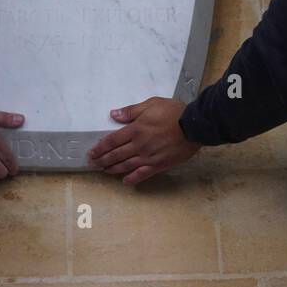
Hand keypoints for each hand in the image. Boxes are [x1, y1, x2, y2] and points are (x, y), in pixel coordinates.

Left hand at [86, 97, 200, 185]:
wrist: (194, 125)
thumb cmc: (174, 112)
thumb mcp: (151, 104)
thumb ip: (131, 111)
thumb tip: (113, 114)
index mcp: (135, 129)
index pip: (112, 141)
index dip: (100, 148)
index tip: (92, 152)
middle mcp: (139, 145)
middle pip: (116, 155)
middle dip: (103, 160)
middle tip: (93, 164)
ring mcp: (148, 157)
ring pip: (126, 166)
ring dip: (113, 169)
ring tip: (104, 171)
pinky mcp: (159, 165)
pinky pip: (142, 174)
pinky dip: (132, 178)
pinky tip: (125, 181)